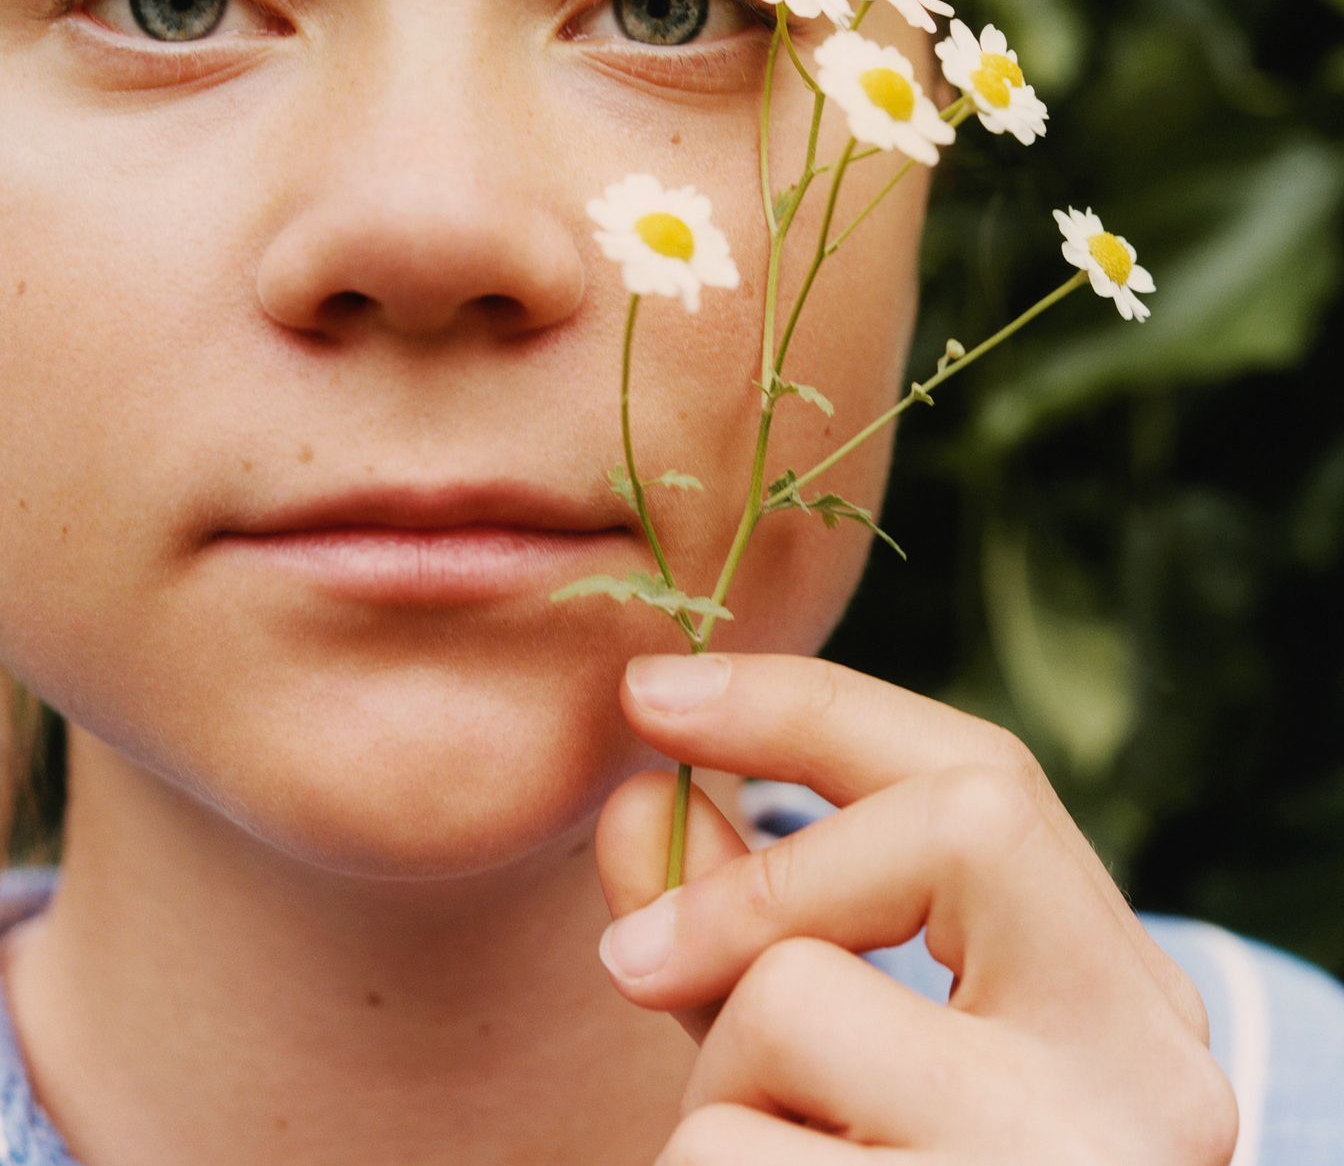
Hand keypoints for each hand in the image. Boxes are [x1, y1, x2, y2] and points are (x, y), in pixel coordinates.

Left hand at [594, 652, 1238, 1163]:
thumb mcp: (834, 1062)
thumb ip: (747, 927)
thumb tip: (645, 796)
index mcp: (1123, 1002)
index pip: (987, 779)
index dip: (807, 706)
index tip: (651, 690)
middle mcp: (1141, 1076)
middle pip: (933, 835)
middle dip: (755, 884)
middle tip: (633, 964)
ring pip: (791, 1006)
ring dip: (720, 1091)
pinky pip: (733, 1153)